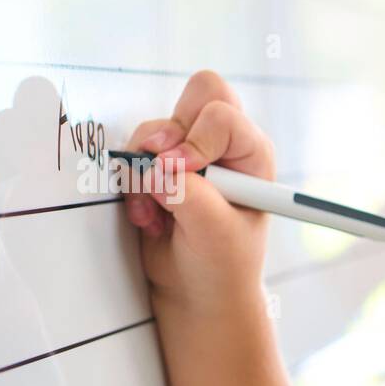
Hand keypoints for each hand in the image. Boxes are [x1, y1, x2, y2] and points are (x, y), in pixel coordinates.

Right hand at [121, 69, 275, 313]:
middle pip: (198, 94)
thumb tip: (156, 169)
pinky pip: (133, 153)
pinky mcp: (159, 168)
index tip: (183, 172)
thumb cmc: (222, 265)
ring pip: (156, 127)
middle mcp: (224, 146)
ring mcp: (190, 153)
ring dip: (145, 171)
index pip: (222, 115)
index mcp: (252, 155)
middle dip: (169, 133)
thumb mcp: (215, 233)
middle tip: (161, 168)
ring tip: (159, 213)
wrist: (196, 292)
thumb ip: (190, 195)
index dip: (197, 140)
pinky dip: (132, 183)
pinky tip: (149, 216)